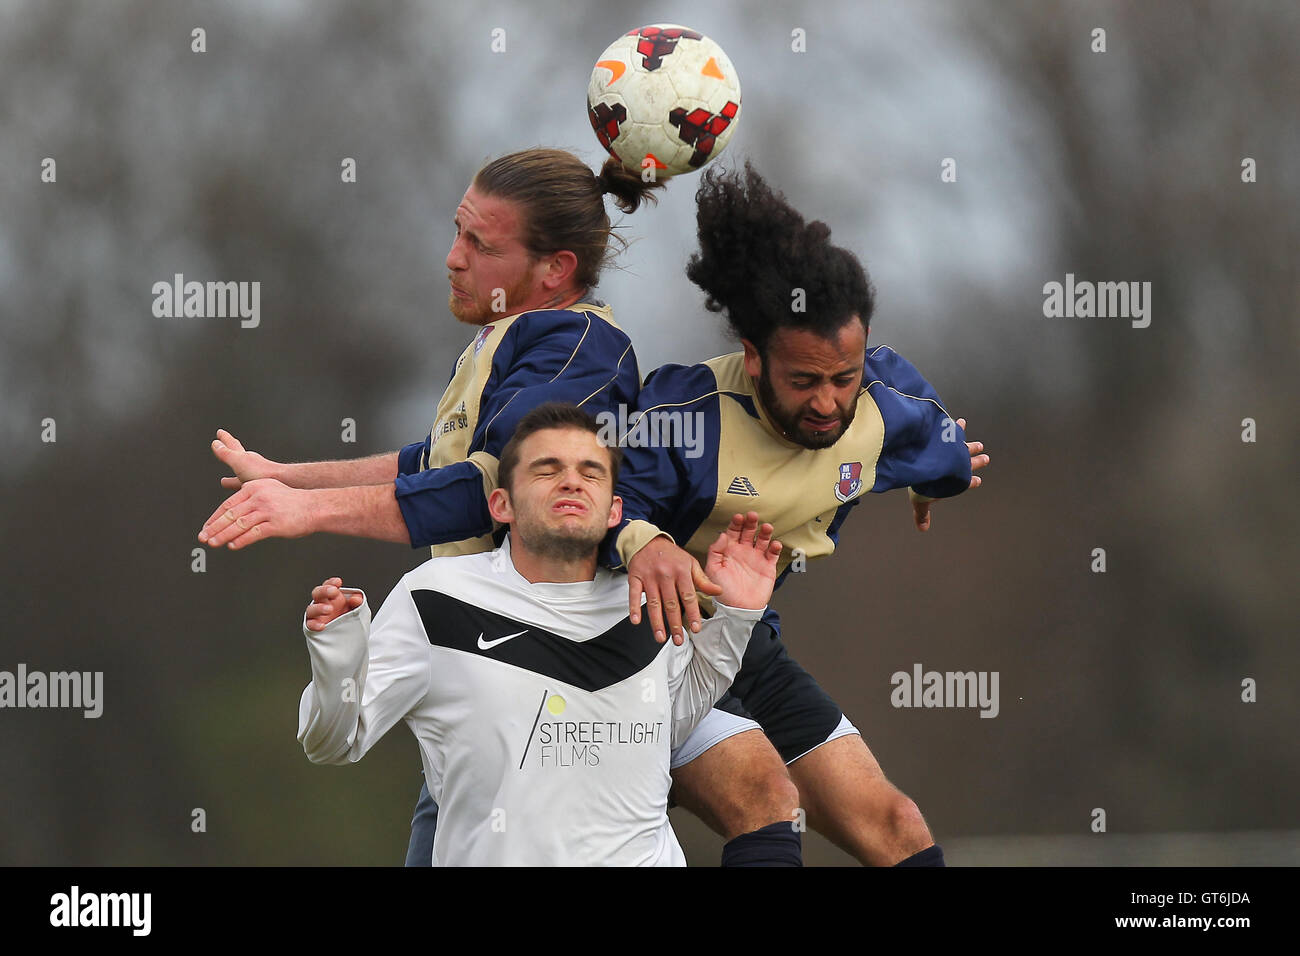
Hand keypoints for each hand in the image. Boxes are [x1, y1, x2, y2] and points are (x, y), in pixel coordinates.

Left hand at [198, 478, 315, 548]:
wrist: (315, 506)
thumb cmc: (292, 501)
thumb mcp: (269, 489)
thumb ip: (250, 496)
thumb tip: (231, 509)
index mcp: (254, 487)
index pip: (228, 504)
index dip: (214, 518)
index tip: (206, 527)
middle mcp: (259, 497)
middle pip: (230, 514)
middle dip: (214, 528)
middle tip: (203, 537)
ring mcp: (267, 510)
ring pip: (239, 525)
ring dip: (223, 535)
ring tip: (214, 543)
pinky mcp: (276, 524)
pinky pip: (254, 534)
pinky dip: (241, 540)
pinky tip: (233, 545)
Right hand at [211, 428, 282, 489]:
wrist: (283, 482)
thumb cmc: (262, 472)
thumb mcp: (238, 460)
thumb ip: (226, 453)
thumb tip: (215, 443)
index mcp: (244, 457)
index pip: (233, 445)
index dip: (225, 439)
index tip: (220, 433)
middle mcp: (251, 465)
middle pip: (237, 457)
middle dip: (229, 454)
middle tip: (222, 449)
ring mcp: (257, 476)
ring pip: (241, 474)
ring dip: (233, 476)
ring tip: (225, 482)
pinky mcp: (261, 487)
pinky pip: (247, 486)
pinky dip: (241, 488)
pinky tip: (242, 494)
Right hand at [305, 578, 362, 630]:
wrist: (345, 636)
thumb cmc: (348, 619)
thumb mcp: (356, 609)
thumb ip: (358, 602)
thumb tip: (356, 599)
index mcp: (332, 597)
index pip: (328, 585)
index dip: (331, 583)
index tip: (338, 582)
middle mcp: (322, 603)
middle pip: (317, 593)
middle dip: (324, 591)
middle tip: (334, 591)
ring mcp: (316, 615)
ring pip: (311, 609)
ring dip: (319, 608)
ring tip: (329, 609)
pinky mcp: (313, 626)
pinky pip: (310, 625)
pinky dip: (315, 624)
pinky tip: (323, 626)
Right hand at [628, 534, 722, 645]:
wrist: (648, 541)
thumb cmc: (672, 555)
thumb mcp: (690, 563)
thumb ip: (703, 580)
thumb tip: (719, 592)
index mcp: (682, 572)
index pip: (688, 596)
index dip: (692, 614)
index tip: (695, 629)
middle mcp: (666, 575)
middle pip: (671, 604)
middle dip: (675, 624)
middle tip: (679, 641)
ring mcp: (649, 577)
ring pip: (653, 603)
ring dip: (657, 622)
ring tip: (661, 638)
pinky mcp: (635, 577)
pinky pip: (634, 594)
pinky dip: (634, 608)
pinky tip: (636, 621)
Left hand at [705, 512, 781, 611]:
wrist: (738, 609)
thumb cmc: (723, 591)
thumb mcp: (713, 570)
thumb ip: (715, 551)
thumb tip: (723, 534)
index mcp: (729, 550)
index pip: (733, 531)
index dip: (736, 523)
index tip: (738, 517)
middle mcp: (744, 551)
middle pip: (749, 531)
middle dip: (751, 523)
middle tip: (752, 517)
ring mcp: (756, 557)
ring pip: (762, 539)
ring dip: (765, 532)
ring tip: (766, 527)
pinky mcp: (768, 566)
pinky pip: (773, 554)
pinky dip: (775, 548)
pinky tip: (774, 544)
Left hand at [913, 417, 988, 531]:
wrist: (930, 459)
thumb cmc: (926, 482)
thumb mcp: (921, 500)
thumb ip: (922, 514)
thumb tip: (922, 528)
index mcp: (956, 480)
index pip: (966, 482)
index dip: (971, 482)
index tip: (978, 481)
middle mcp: (959, 464)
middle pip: (969, 463)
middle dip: (976, 462)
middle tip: (986, 459)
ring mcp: (955, 449)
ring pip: (965, 447)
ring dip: (971, 446)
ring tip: (979, 445)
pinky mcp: (948, 436)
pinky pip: (954, 430)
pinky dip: (957, 426)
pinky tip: (959, 422)